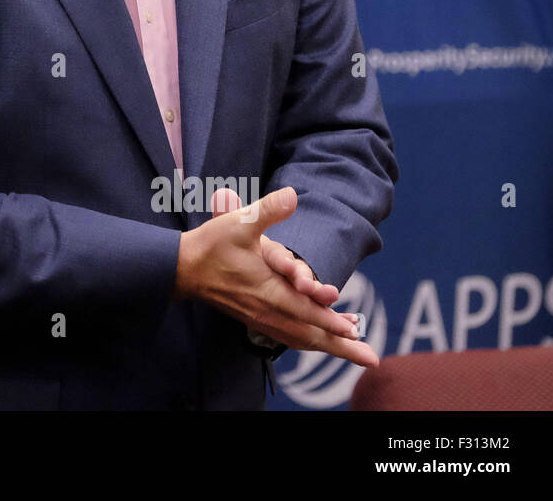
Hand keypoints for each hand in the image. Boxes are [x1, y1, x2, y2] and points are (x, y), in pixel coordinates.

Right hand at [175, 186, 376, 368]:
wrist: (181, 268)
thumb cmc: (211, 245)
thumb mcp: (239, 222)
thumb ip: (267, 210)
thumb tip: (293, 195)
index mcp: (267, 291)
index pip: (307, 311)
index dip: (332, 322)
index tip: (356, 331)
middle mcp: (267, 310)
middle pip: (310, 335)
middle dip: (342, 348)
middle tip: (371, 358)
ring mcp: (260, 318)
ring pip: (300, 339)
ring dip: (329, 346)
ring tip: (356, 351)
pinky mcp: (254, 317)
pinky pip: (288, 337)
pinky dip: (309, 341)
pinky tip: (319, 340)